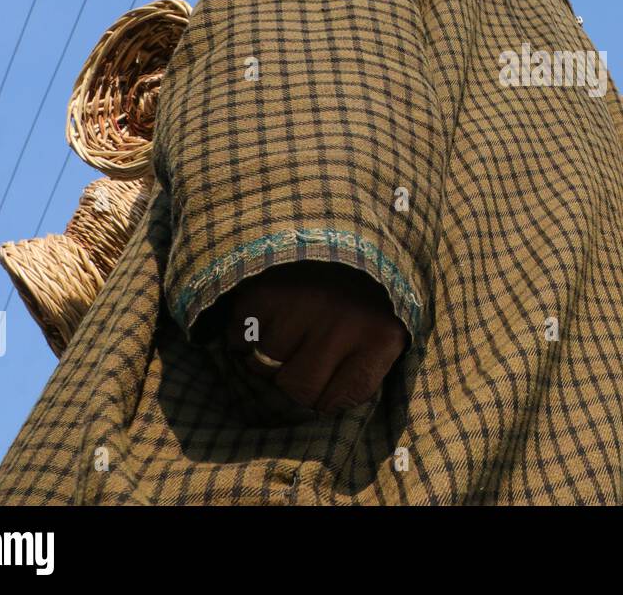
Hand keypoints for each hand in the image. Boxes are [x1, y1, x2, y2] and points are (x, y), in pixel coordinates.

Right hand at [221, 260, 408, 414]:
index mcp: (383, 336)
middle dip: (294, 377)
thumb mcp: (386, 318)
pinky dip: (242, 330)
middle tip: (301, 347)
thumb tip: (326, 408)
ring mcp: (301, 309)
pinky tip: (267, 306)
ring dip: (267, 349)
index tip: (326, 376)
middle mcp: (344, 326)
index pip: (338, 402)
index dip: (326, 393)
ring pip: (264, 366)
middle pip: (298, 391)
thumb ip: (366, 363)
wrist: (337, 214)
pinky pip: (237, 339)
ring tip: (290, 315)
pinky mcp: (262, 293)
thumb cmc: (362, 279)